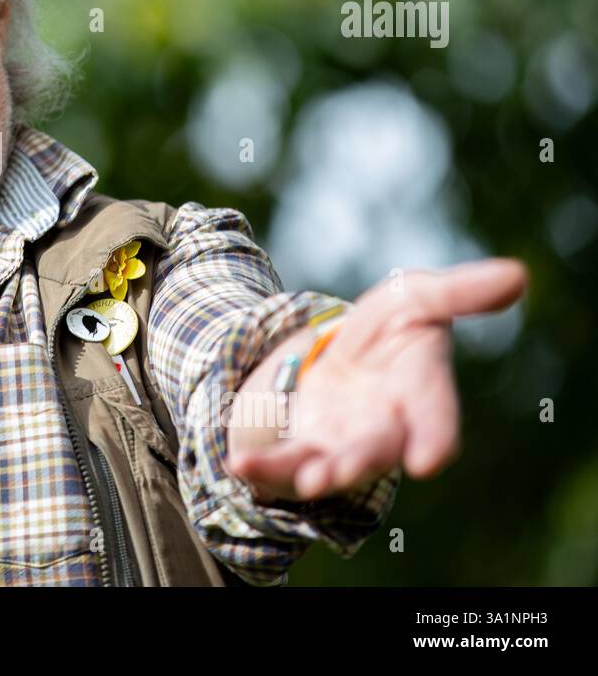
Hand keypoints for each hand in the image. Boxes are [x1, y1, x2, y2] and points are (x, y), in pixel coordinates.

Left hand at [225, 258, 527, 502]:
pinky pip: (284, 463)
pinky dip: (263, 467)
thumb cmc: (390, 326)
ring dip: (315, 475)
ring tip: (304, 481)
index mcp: (418, 390)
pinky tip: (239, 465)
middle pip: (376, 451)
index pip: (434, 415)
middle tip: (338, 474)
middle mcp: (385, 428)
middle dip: (359, 463)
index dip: (434, 434)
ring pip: (331, 467)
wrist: (341, 350)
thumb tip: (518, 275)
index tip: (430, 459)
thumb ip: (459, 292)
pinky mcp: (305, 449)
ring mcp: (344, 445)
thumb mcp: (416, 297)